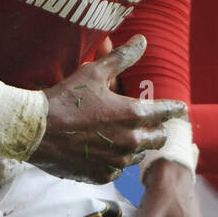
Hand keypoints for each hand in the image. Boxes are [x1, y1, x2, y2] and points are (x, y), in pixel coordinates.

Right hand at [30, 36, 187, 184]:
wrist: (36, 130)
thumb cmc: (66, 98)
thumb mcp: (94, 73)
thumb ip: (122, 58)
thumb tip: (143, 41)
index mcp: (132, 115)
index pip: (165, 112)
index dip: (175, 109)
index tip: (181, 108)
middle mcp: (130, 141)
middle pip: (158, 138)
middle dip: (157, 129)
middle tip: (152, 123)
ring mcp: (116, 161)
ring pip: (138, 155)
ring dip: (136, 145)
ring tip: (124, 135)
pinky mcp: (100, 175)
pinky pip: (117, 169)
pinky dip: (114, 160)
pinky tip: (104, 150)